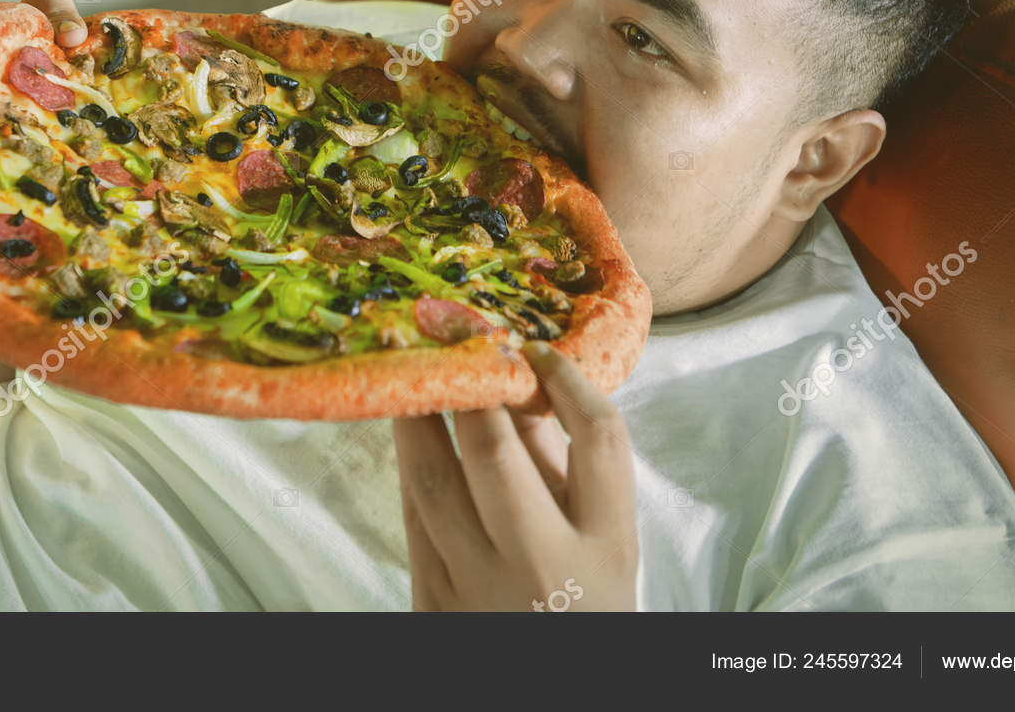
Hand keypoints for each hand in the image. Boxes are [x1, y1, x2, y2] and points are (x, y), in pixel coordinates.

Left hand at [393, 342, 638, 610]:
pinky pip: (412, 520)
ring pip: (432, 480)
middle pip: (496, 450)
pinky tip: (408, 433)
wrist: (550, 699)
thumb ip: (565, 467)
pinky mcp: (432, 607)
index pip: (599, 438)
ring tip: (412, 369)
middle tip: (453, 338)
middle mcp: (542, 565)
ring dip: (417, 415)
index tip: (539, 348)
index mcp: (606, 545)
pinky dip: (409, 468)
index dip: (567, 380)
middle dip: (471, 385)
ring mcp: (479, 589)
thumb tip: (522, 383)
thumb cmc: (582, 605)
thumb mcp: (601, 542)